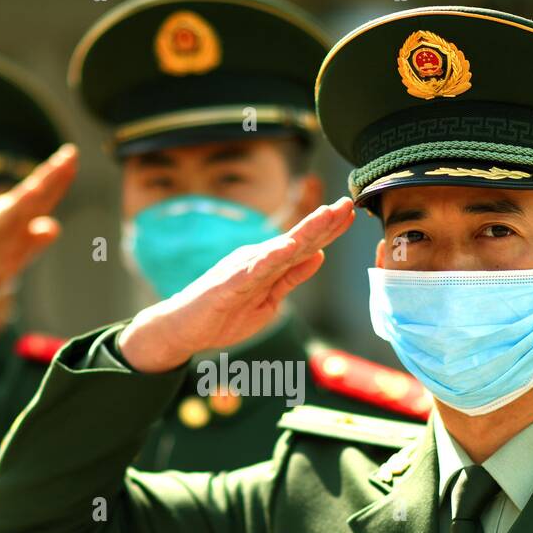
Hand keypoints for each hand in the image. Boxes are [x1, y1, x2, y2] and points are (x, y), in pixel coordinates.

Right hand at [0, 144, 77, 308]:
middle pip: (34, 193)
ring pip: (18, 204)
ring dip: (36, 188)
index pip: (43, 196)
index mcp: (18, 219)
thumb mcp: (15, 254)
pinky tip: (20, 202)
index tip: (73, 156)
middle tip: (71, 152)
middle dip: (53, 174)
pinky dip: (9, 213)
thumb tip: (54, 226)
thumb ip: (35, 240)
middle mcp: (7, 216)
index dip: (60, 179)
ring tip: (53, 169)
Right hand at [118, 197, 354, 372]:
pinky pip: (251, 271)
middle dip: (323, 222)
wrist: (182, 328)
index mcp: (268, 264)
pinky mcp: (227, 285)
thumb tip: (318, 256)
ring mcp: (242, 269)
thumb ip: (291, 277)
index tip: (350, 212)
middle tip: (346, 203)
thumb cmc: (223, 314)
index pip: (304, 245)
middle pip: (296, 240)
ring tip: (325, 216)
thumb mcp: (268, 299)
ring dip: (303, 232)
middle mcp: (257, 259)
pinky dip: (270, 258)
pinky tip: (288, 248)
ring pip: (278, 249)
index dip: (327, 230)